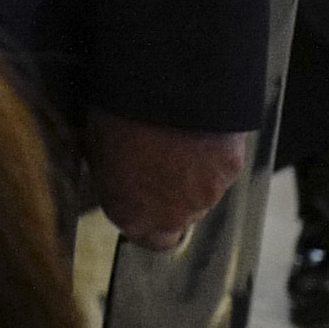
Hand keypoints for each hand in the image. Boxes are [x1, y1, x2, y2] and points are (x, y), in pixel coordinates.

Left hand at [87, 111, 248, 252]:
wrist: (158, 88)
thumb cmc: (116, 119)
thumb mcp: (97, 152)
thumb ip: (114, 179)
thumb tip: (117, 176)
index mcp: (133, 216)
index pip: (151, 239)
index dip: (151, 221)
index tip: (145, 201)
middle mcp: (173, 214)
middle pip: (181, 215)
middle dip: (173, 195)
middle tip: (161, 162)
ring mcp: (206, 193)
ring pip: (204, 192)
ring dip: (194, 173)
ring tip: (175, 139)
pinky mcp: (231, 168)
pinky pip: (222, 166)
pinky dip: (213, 153)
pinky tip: (195, 129)